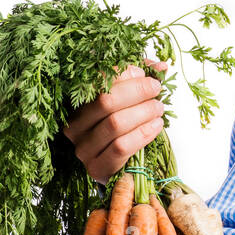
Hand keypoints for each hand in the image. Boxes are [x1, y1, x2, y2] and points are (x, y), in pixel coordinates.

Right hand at [62, 60, 167, 185]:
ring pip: (115, 124)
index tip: (150, 77)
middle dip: (137, 92)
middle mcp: (74, 125)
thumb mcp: (128, 101)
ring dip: (143, 112)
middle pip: (106, 101)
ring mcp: (83, 148)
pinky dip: (142, 133)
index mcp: (76, 104)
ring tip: (159, 109)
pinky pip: (121, 147)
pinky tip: (156, 126)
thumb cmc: (124, 129)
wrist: (120, 168)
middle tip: (157, 91)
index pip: (97, 81)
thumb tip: (161, 66)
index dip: (126, 75)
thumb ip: (139, 80)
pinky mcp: (96, 167)